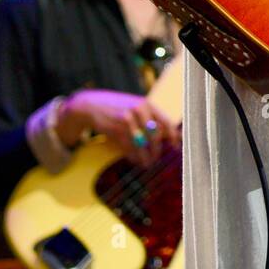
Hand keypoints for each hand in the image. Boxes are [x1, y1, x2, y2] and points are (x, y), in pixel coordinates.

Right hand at [57, 89, 180, 167]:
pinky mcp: (116, 129)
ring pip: (142, 145)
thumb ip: (151, 119)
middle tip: (155, 159)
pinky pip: (129, 148)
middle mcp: (139, 110)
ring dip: (145, 157)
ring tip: (147, 163)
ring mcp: (127, 119)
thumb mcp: (135, 107)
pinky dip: (133, 156)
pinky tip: (135, 160)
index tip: (176, 147)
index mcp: (147, 104)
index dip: (173, 136)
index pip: (166, 121)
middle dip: (156, 150)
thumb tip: (170, 134)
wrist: (92, 105)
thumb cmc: (118, 108)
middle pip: (154, 136)